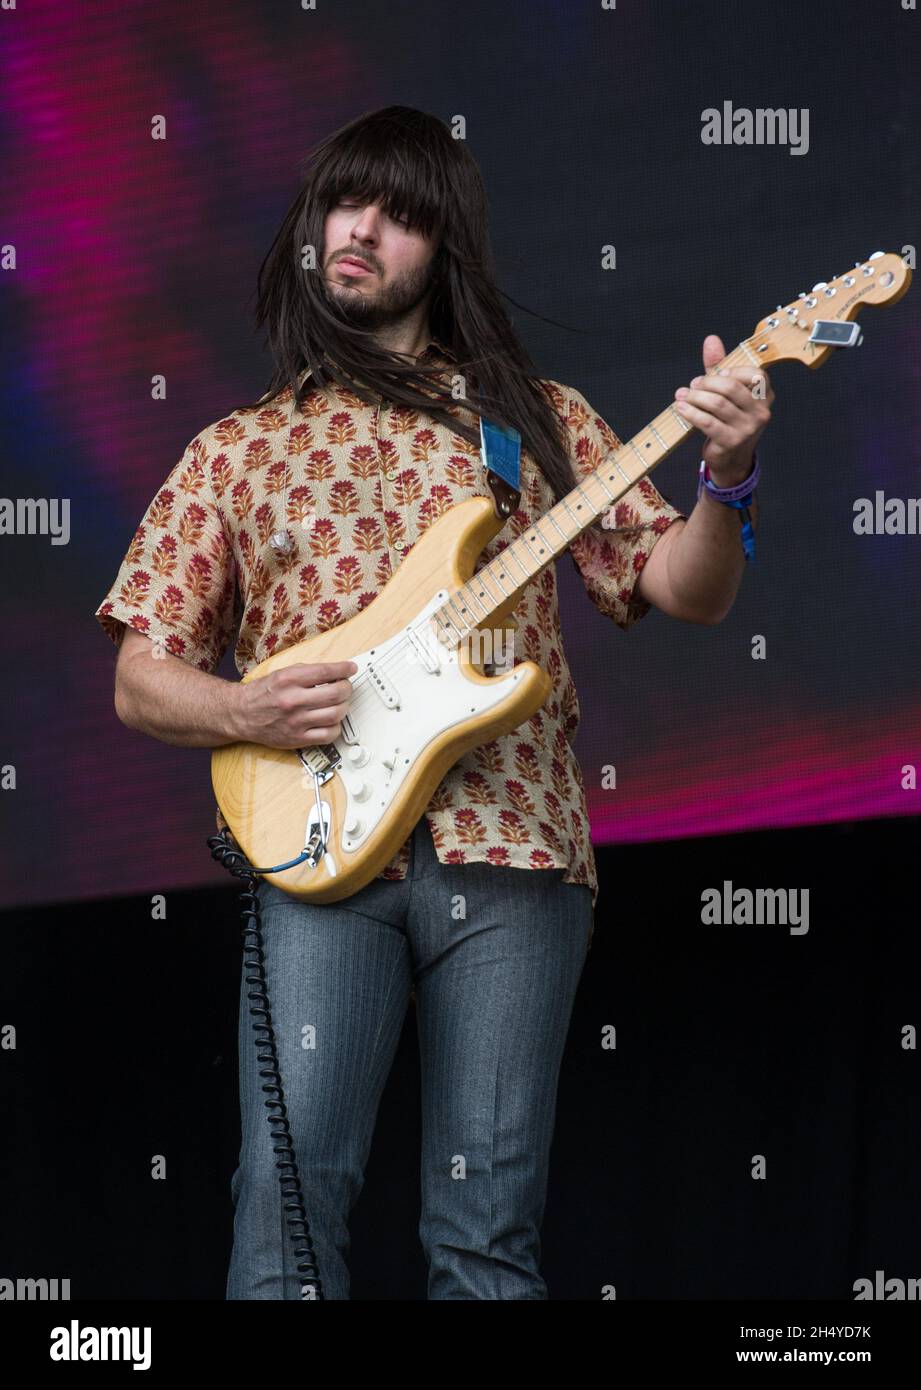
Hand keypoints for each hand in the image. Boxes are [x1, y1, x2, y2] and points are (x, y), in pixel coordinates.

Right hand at [234, 660, 358, 748]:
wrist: (241, 714)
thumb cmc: (263, 694)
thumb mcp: (282, 674)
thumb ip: (308, 673)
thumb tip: (336, 672)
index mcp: (289, 680)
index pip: (326, 672)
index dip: (344, 669)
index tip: (351, 669)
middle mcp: (293, 700)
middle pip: (336, 694)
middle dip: (347, 688)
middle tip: (345, 686)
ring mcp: (296, 722)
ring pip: (336, 714)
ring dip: (344, 707)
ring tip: (339, 703)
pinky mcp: (298, 739)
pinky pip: (329, 735)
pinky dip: (336, 726)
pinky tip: (331, 720)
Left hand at [674, 334, 773, 485]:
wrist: (731, 458)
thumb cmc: (729, 420)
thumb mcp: (727, 392)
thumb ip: (719, 366)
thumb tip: (711, 340)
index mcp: (765, 396)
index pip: (756, 374)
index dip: (733, 371)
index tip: (717, 374)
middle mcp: (761, 412)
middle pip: (730, 387)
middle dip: (706, 383)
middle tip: (693, 385)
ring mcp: (748, 428)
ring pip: (717, 404)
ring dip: (694, 397)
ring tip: (682, 395)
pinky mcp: (731, 441)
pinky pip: (707, 422)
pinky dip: (690, 412)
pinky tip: (681, 407)